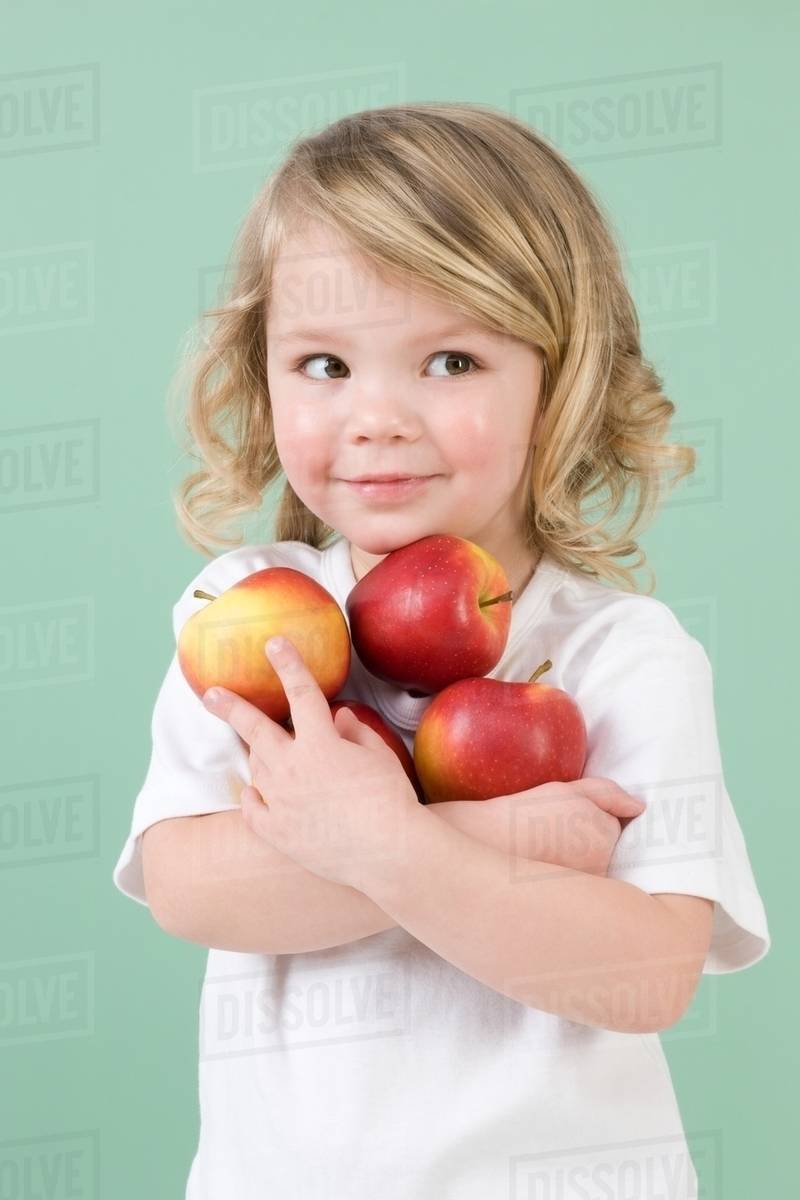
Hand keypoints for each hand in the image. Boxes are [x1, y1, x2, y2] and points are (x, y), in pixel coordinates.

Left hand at [200, 635, 422, 890]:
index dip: (288, 665)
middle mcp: (293, 768)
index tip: (274, 644)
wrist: (389, 853)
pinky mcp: (278, 833)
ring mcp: (281, 802)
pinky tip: (253, 791)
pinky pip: (253, 809)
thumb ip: (356, 733)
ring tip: (262, 750)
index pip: (302, 693)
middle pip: (255, 729)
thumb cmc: (391, 801)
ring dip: (259, 754)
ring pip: (257, 768)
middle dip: (232, 707)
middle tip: (211, 694)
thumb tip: (340, 717)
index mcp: (320, 743)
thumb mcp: (380, 758)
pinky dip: (252, 797)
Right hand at [476, 777, 644, 875]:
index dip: (587, 816)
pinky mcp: (570, 903)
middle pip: (606, 849)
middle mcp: (601, 866)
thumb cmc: (525, 813)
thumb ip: (607, 792)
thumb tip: (639, 807)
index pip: (612, 825)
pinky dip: (568, 881)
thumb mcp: (566, 790)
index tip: (561, 816)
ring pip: (593, 868)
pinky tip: (542, 870)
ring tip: (544, 851)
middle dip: (586, 841)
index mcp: (605, 835)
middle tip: (551, 835)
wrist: (486, 845)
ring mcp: (585, 887)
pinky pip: (580, 888)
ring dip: (578, 861)